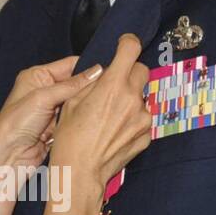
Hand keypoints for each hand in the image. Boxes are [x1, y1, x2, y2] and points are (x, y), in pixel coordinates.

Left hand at [0, 55, 102, 176]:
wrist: (8, 157)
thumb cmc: (13, 125)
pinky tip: (93, 119)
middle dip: (89, 88)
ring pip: (79, 102)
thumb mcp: (43, 97)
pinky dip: (83, 119)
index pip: (69, 65)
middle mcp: (45, 90)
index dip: (88, 68)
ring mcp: (53, 109)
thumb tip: (97, 71)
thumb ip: (71, 84)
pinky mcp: (58, 126)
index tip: (107, 72)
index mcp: (38, 76)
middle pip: (76, 84)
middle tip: (108, 90)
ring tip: (101, 105)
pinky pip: (77, 118)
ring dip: (86, 105)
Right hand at [49, 33, 151, 191]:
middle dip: (129, 73)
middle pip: (141, 71)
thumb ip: (91, 83)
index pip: (131, 49)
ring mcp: (142, 119)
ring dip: (129, 102)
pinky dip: (131, 122)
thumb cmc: (70, 138)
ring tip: (109, 118)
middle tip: (114, 86)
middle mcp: (132, 99)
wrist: (80, 172)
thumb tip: (102, 72)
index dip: (127, 43)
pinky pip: (142, 120)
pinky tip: (115, 133)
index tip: (123, 45)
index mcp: (112, 85)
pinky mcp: (146, 136)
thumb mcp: (72, 102)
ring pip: (141, 98)